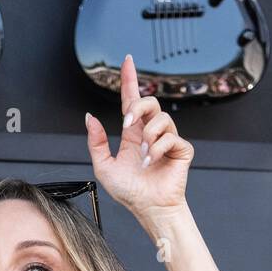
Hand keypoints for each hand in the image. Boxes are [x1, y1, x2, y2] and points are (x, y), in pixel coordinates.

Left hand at [84, 53, 193, 220]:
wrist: (149, 209)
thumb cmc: (130, 193)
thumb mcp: (104, 167)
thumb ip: (96, 142)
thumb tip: (90, 117)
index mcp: (133, 135)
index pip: (131, 101)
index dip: (129, 80)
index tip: (127, 60)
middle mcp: (150, 134)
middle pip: (148, 102)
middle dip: (138, 105)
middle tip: (127, 122)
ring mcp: (167, 140)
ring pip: (161, 118)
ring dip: (148, 136)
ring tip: (143, 157)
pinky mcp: (181, 149)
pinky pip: (171, 137)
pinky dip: (158, 149)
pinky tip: (152, 162)